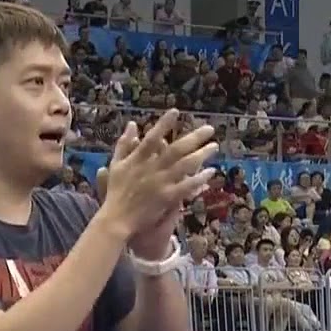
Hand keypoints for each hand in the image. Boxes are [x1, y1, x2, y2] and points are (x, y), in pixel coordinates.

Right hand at [96, 109, 217, 243]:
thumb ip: (124, 144)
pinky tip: (211, 172)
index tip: (176, 112)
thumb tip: (131, 124)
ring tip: (214, 146)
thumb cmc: (115, 191)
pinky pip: (187, 186)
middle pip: (176, 149)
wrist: (116, 218)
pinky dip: (199, 178)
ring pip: (185, 165)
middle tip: (209, 129)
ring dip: (202, 154)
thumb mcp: (115, 164)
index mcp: (137, 159)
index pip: (152, 137)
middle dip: (194, 137)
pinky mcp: (167, 197)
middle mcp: (151, 168)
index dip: (164, 124)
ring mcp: (160, 182)